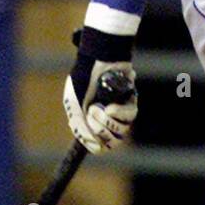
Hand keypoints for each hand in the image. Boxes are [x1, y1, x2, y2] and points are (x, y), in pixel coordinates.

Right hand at [63, 30, 137, 153]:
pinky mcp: (130, 101)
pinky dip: (119, 114)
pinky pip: (130, 116)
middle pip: (112, 142)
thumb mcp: (73, 104)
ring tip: (99, 109)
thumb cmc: (83, 79)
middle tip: (92, 116)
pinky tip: (110, 107)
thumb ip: (79, 126)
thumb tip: (92, 145)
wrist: (97, 59)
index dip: (97, 145)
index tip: (92, 140)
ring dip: (108, 123)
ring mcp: (120, 110)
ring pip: (121, 131)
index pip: (99, 144)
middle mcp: (107, 118)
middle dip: (101, 133)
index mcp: (91, 120)